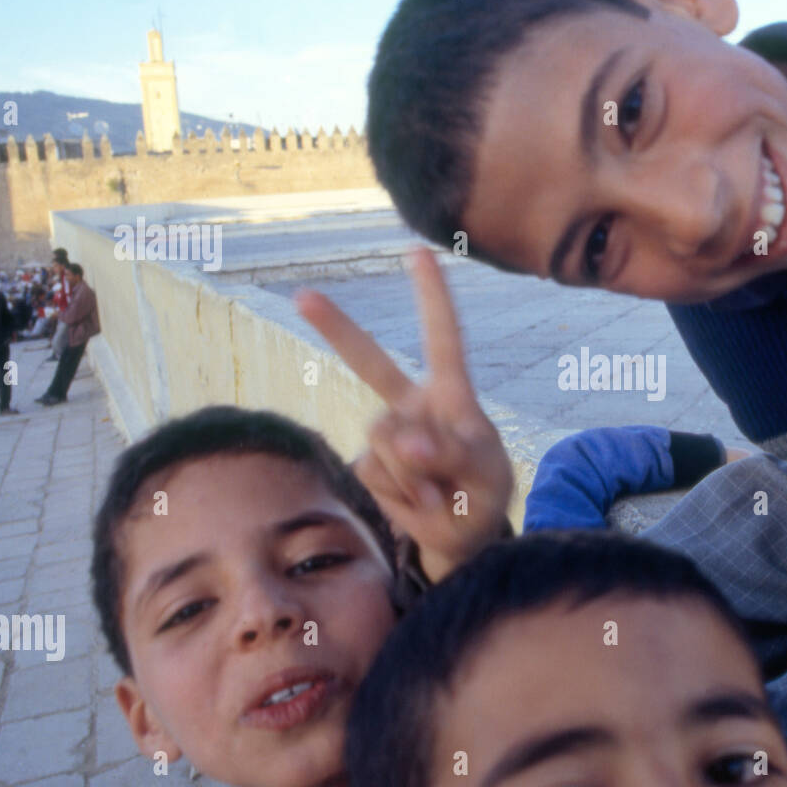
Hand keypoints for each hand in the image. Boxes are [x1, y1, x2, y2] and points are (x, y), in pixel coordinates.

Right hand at [297, 247, 513, 581]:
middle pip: (370, 363)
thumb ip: (448, 454)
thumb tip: (403, 444)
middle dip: (335, 328)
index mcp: (451, 394)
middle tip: (302, 296)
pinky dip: (402, 494)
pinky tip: (422, 503)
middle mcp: (413, 406)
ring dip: (413, 472)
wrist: (462, 536)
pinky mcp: (368, 465)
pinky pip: (375, 473)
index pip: (443, 338)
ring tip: (440, 492)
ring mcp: (387, 435)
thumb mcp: (484, 473)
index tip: (417, 251)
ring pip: (382, 438)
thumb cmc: (481, 492)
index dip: (432, 295)